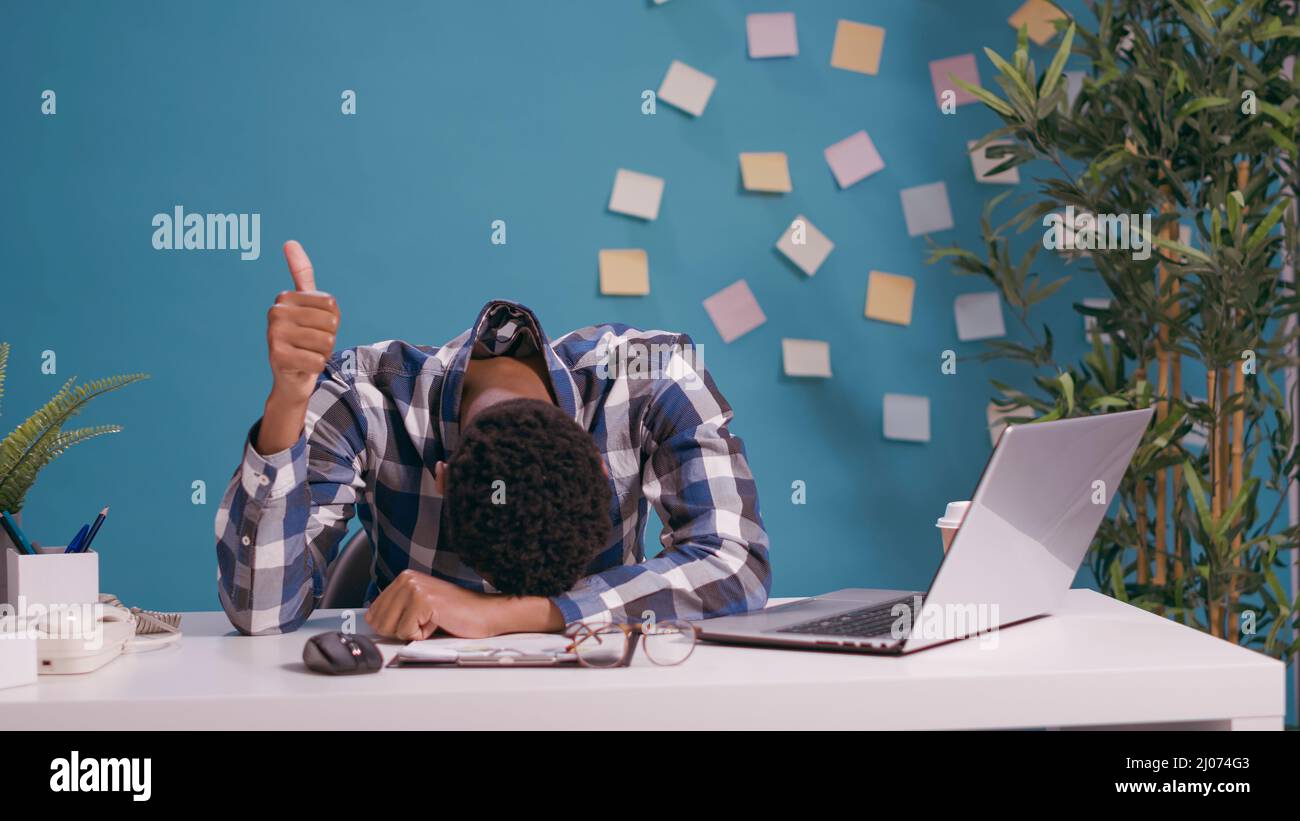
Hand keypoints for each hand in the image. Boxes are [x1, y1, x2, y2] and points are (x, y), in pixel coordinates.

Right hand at [256, 241, 340, 453]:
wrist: (291, 377)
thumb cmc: (304, 338)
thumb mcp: (307, 304)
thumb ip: (301, 274)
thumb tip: (289, 242)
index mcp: (285, 298)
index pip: (331, 305)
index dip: (331, 321)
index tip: (315, 327)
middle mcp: (275, 313)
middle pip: (330, 323)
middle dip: (328, 338)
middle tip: (311, 344)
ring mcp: (274, 335)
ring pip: (325, 342)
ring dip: (322, 353)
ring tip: (307, 353)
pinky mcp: (277, 357)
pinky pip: (317, 360)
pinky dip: (316, 367)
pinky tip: (302, 366)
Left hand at [365, 571, 500, 639]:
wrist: (484, 614)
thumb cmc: (456, 614)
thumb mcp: (419, 607)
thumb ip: (396, 610)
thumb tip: (371, 621)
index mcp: (404, 578)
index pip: (373, 612)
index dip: (391, 626)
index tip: (412, 621)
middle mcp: (406, 579)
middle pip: (379, 622)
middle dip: (401, 630)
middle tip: (425, 621)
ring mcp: (414, 588)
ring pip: (391, 628)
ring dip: (412, 633)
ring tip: (432, 621)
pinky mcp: (422, 601)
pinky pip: (407, 633)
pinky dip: (422, 636)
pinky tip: (438, 623)